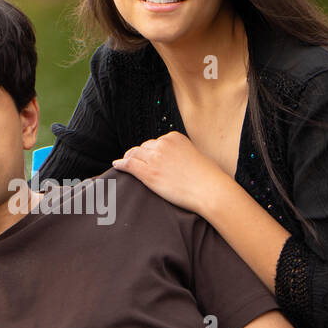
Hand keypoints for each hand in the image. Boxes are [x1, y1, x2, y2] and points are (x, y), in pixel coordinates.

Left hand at [111, 131, 228, 215]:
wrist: (210, 190)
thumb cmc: (208, 178)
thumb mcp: (195, 155)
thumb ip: (182, 153)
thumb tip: (177, 161)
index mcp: (174, 137)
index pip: (156, 142)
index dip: (150, 151)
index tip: (147, 157)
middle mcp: (163, 144)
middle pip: (144, 147)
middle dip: (140, 155)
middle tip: (134, 161)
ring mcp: (155, 158)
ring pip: (134, 154)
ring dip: (128, 158)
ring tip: (123, 163)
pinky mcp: (149, 173)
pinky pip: (129, 165)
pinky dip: (121, 164)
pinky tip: (117, 165)